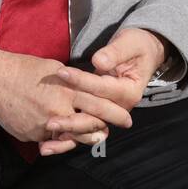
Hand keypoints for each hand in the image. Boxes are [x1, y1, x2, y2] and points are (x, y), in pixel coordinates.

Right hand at [0, 49, 133, 155]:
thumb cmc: (24, 69)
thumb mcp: (54, 67)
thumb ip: (73, 81)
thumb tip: (89, 86)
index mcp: (67, 90)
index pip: (99, 104)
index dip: (115, 112)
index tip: (127, 117)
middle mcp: (58, 110)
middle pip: (90, 126)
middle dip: (104, 129)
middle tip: (112, 130)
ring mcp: (45, 125)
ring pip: (72, 138)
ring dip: (84, 137)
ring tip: (92, 135)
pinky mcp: (33, 135)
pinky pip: (50, 140)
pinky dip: (58, 136)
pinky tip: (61, 130)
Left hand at [44, 27, 166, 142]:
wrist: (142, 54)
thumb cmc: (135, 45)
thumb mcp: (129, 44)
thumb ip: (114, 53)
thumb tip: (99, 62)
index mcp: (128, 91)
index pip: (100, 88)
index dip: (81, 80)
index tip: (61, 72)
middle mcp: (120, 107)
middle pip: (93, 116)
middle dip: (70, 119)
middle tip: (48, 120)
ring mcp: (109, 112)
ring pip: (87, 128)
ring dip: (67, 134)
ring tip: (45, 140)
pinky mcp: (99, 113)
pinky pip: (83, 128)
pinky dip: (67, 136)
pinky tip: (48, 144)